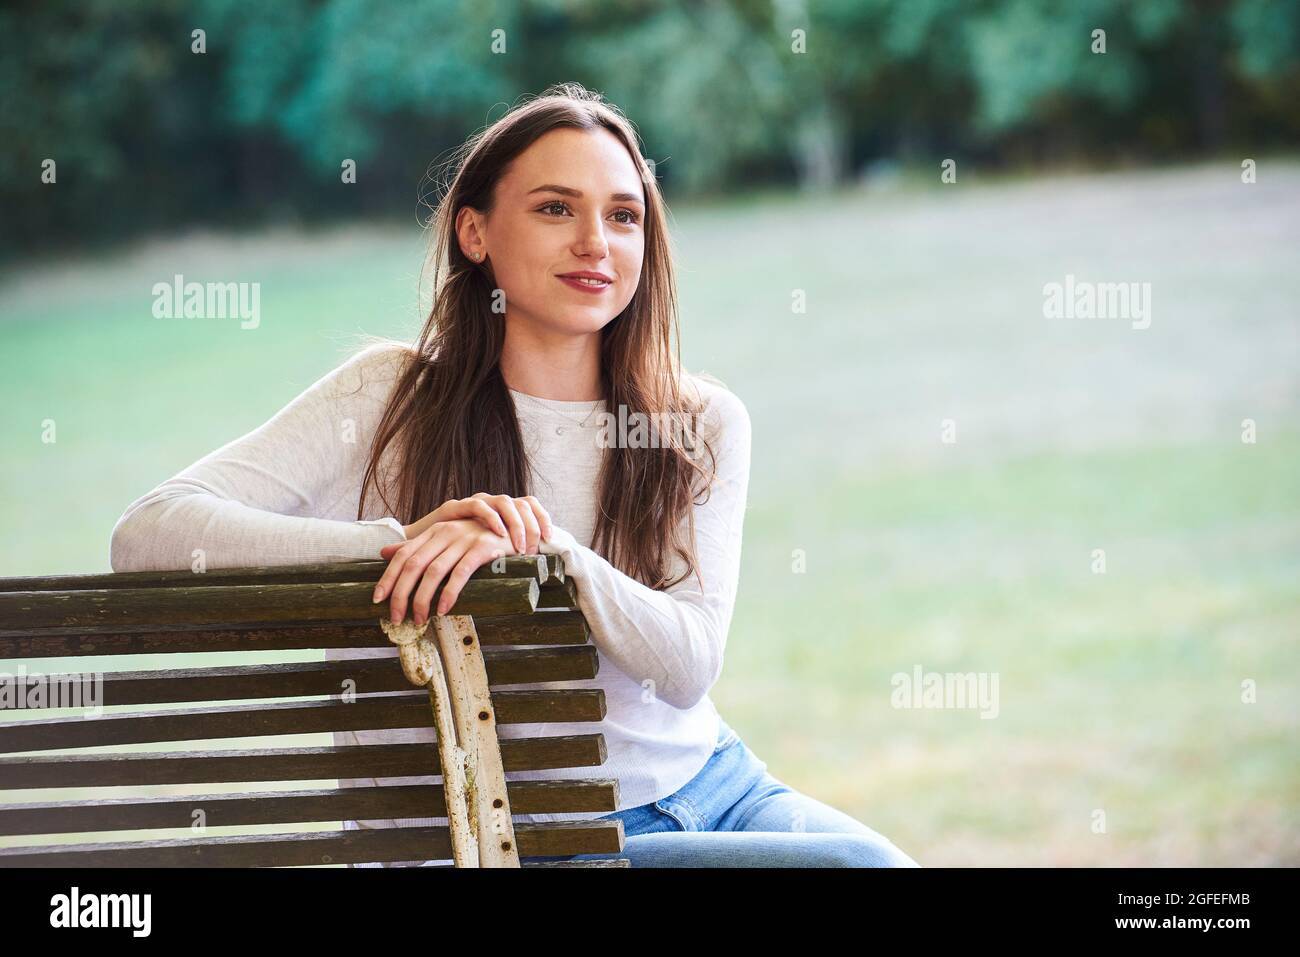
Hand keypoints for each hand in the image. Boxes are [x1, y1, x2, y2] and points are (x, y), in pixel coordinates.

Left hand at [372, 518, 513, 624]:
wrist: (516, 529)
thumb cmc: (480, 538)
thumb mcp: (447, 538)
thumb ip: (418, 546)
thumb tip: (384, 552)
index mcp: (434, 531)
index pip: (403, 555)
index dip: (388, 577)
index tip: (377, 600)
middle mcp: (445, 532)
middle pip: (414, 565)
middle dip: (401, 594)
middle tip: (397, 618)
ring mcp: (464, 539)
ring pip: (434, 571)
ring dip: (423, 598)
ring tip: (419, 619)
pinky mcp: (483, 548)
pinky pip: (460, 573)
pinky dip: (449, 593)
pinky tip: (443, 609)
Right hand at [402, 493, 552, 555]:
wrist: (420, 547)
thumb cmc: (456, 554)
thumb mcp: (487, 553)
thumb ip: (505, 554)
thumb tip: (536, 569)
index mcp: (502, 512)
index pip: (530, 505)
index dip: (543, 519)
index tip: (551, 538)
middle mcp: (491, 503)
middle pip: (523, 503)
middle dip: (533, 525)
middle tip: (535, 549)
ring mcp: (474, 503)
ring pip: (505, 502)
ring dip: (516, 523)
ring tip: (519, 546)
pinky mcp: (456, 506)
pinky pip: (478, 505)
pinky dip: (491, 518)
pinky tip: (498, 533)